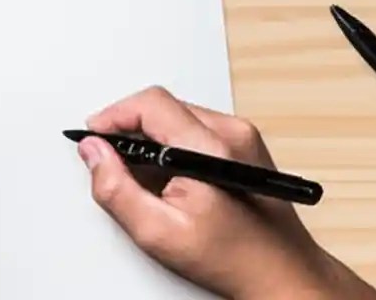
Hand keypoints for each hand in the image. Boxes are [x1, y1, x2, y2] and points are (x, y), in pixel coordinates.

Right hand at [77, 86, 375, 299]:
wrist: (282, 272)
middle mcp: (232, 133)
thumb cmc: (232, 258)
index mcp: (211, 148)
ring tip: (141, 174)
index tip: (95, 135)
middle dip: (130, 128)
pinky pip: (197, 128)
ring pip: (179, 116)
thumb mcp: (159, 232)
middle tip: (110, 158)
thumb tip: (94, 154)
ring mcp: (242, 136)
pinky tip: (169, 176)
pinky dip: (173, 144)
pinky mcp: (245, 144)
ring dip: (152, 137)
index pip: (151, 104)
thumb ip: (117, 189)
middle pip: (164, 106)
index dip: (115, 115)